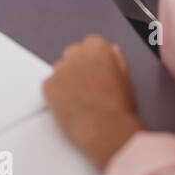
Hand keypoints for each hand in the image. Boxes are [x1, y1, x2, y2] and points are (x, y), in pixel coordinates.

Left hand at [43, 34, 144, 171]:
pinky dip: (55, 95)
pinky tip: (68, 107)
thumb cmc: (119, 110)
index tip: (94, 71)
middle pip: (72, 54)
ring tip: (78, 101)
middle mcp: (78, 54)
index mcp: (99, 49)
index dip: (93, 60)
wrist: (106, 131)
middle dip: (77, 67)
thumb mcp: (126, 80)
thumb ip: (117, 61)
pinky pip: (48, 85)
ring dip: (65, 80)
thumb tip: (113, 51)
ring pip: (59, 69)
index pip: (90, 43)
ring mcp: (61, 69)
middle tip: (85, 87)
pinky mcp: (49, 85)